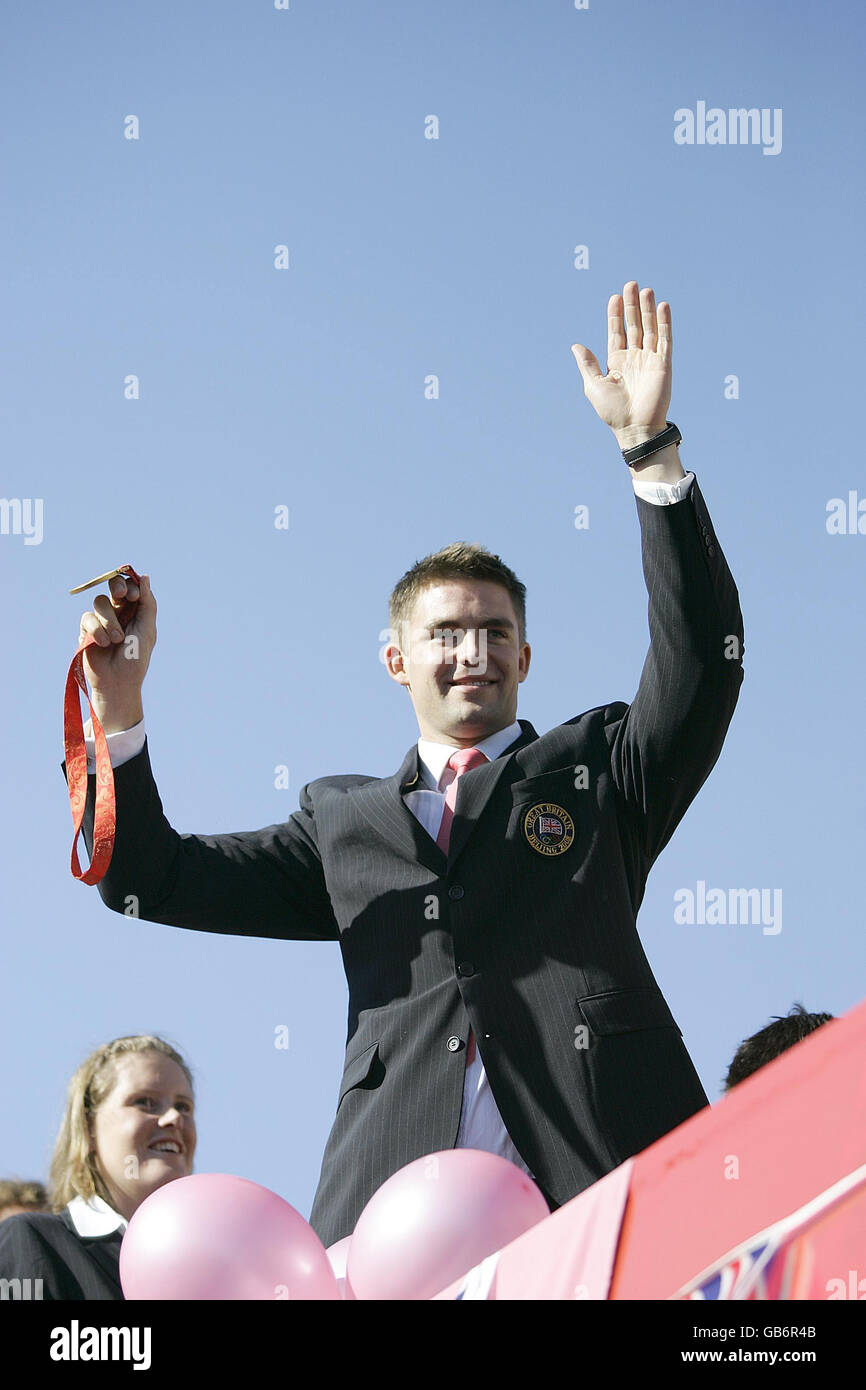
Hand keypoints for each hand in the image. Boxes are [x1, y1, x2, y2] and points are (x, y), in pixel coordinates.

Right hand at [78, 573, 156, 728]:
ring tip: (116, 640)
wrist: (118, 682)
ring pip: (100, 602)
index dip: (131, 586)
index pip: (131, 588)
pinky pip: (87, 618)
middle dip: (117, 586)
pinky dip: (96, 630)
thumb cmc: (136, 659)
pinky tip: (103, 644)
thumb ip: (147, 604)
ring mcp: (101, 620)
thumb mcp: (147, 630)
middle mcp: (118, 612)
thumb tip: (144, 576)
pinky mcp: (86, 630)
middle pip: (113, 586)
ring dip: (110, 621)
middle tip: (121, 595)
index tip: (134, 596)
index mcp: (135, 612)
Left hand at [571, 281, 671, 448]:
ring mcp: (650, 359)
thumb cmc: (613, 412)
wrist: (634, 428)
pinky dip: (664, 322)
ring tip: (645, 290)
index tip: (615, 297)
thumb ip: (587, 364)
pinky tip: (662, 306)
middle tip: (631, 284)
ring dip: (647, 309)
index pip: (616, 332)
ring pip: (650, 328)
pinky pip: (665, 339)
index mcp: (618, 362)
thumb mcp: (594, 385)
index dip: (616, 315)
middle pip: (634, 325)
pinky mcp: (663, 364)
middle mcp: (635, 358)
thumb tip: (575, 345)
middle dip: (632, 306)